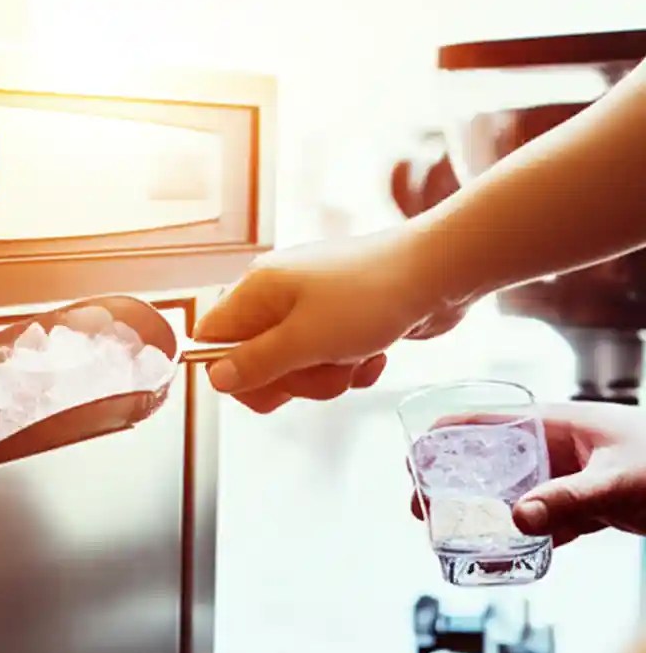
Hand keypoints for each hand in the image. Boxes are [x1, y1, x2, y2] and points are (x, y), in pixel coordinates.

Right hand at [195, 229, 469, 412]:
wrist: (440, 272)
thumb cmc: (370, 299)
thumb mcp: (304, 341)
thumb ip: (255, 364)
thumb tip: (214, 378)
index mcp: (257, 291)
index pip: (212, 339)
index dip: (231, 370)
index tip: (267, 381)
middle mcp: (278, 296)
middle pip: (255, 362)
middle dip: (291, 380)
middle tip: (322, 369)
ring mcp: (312, 308)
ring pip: (296, 368)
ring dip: (326, 377)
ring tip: (355, 359)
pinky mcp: (343, 321)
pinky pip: (328, 360)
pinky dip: (350, 366)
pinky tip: (374, 355)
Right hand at [410, 401, 645, 545]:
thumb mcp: (617, 481)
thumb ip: (569, 499)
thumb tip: (516, 520)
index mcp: (553, 423)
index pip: (483, 420)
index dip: (441, 437)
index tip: (412, 463)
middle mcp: (554, 448)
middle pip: (487, 460)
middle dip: (450, 483)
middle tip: (420, 509)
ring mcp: (570, 477)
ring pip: (510, 493)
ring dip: (481, 513)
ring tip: (449, 535)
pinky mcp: (587, 506)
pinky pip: (543, 520)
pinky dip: (522, 537)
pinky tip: (506, 555)